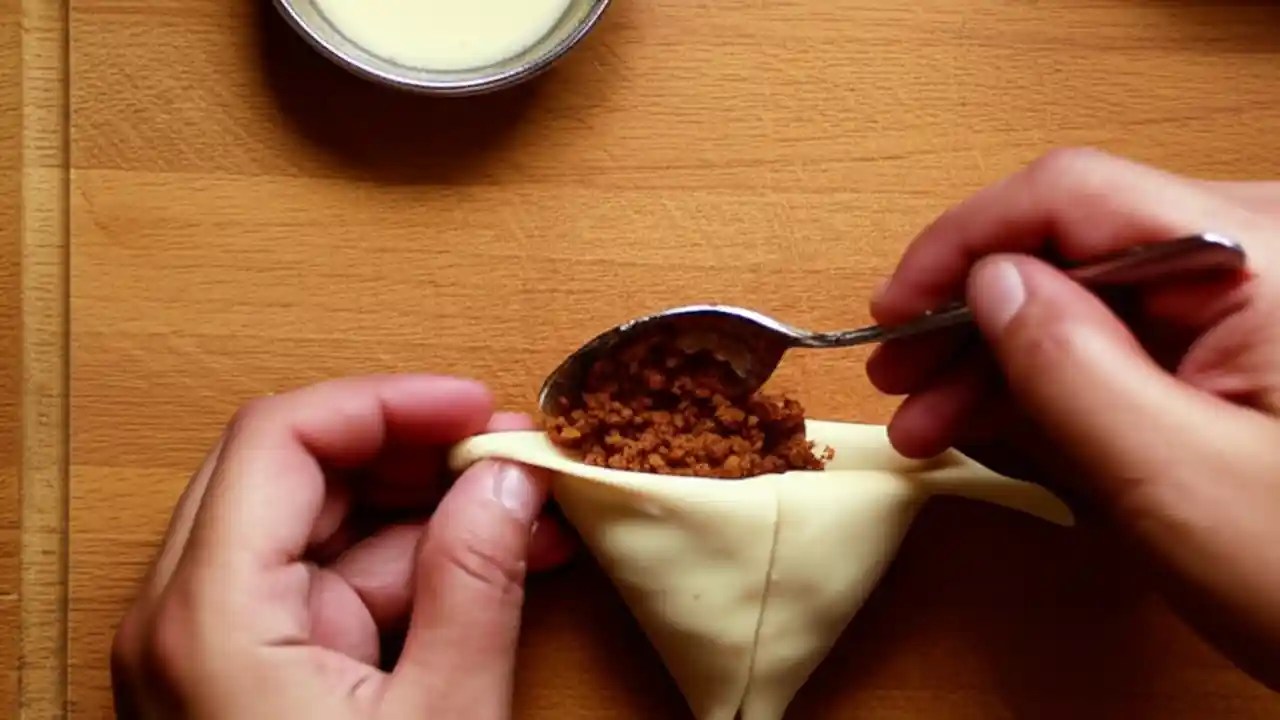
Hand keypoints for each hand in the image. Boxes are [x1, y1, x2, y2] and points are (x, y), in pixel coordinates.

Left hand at [111, 375, 574, 718]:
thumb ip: (475, 583)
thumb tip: (508, 482)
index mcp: (211, 616)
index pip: (284, 439)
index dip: (386, 403)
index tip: (474, 407)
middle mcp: (190, 620)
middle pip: (296, 477)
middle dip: (412, 457)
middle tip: (508, 456)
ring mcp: (215, 652)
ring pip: (317, 534)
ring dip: (422, 518)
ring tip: (525, 518)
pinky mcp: (248, 682)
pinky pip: (325, 595)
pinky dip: (405, 577)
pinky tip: (486, 570)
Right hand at [867, 148, 1279, 687]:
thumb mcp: (1173, 477)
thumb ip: (1069, 366)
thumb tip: (987, 284)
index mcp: (1259, 257)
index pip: (1074, 193)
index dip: (964, 242)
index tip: (895, 305)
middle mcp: (1260, 254)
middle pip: (1073, 241)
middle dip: (971, 311)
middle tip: (901, 375)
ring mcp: (1254, 299)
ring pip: (1086, 292)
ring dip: (999, 352)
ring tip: (930, 419)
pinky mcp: (1243, 344)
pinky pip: (1122, 335)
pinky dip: (1049, 376)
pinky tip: (989, 418)